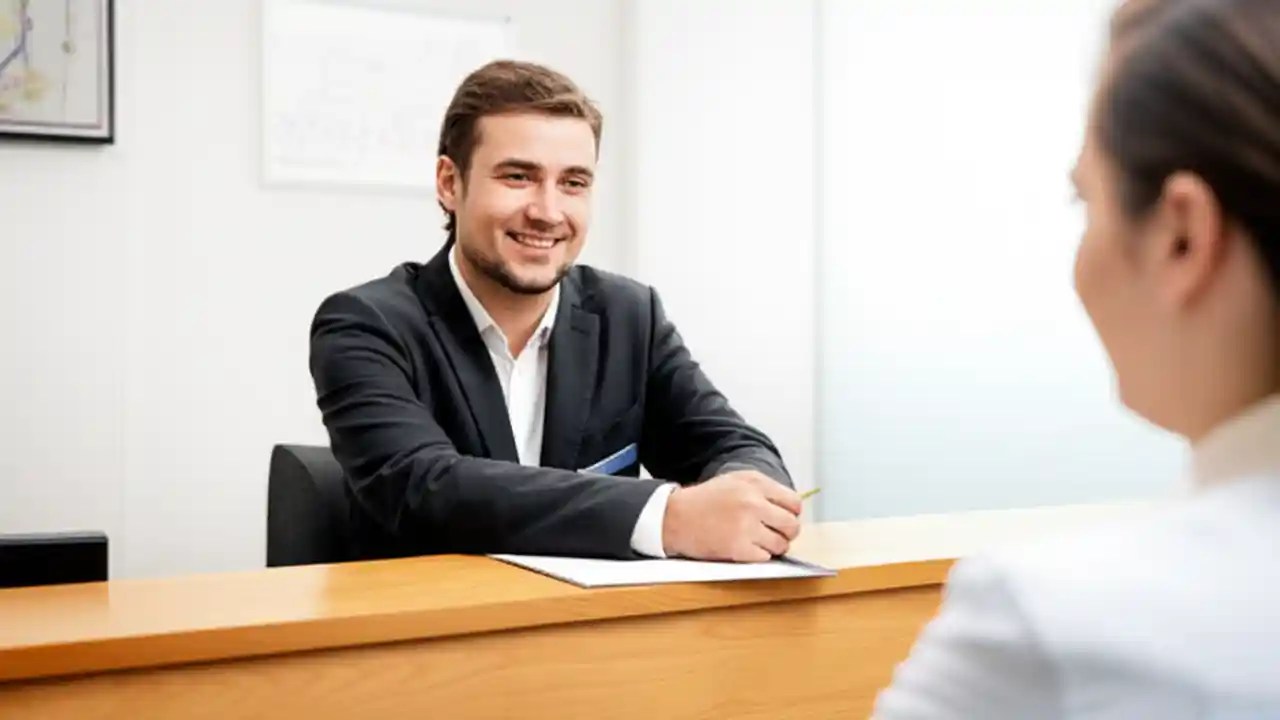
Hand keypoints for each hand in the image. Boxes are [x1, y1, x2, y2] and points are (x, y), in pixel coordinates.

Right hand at [661, 470, 802, 561]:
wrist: (675, 517)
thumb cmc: (705, 500)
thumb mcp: (735, 481)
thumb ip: (764, 490)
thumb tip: (792, 508)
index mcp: (755, 484)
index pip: (794, 503)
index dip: (791, 514)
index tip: (782, 519)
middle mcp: (753, 503)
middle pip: (792, 526)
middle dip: (786, 533)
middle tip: (775, 534)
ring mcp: (746, 526)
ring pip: (781, 545)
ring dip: (773, 547)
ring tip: (758, 542)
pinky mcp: (738, 548)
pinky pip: (765, 557)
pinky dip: (758, 556)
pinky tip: (746, 548)